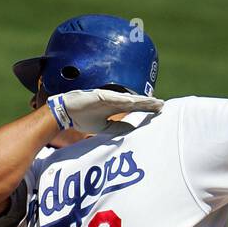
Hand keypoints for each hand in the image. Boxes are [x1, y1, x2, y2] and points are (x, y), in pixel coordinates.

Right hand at [46, 88, 163, 133]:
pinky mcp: (98, 96)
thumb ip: (119, 127)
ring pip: (127, 99)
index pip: (135, 107)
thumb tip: (133, 130)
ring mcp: (106, 97)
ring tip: (152, 102)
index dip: (147, 108)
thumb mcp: (104, 127)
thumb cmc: (83, 118)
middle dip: (148, 103)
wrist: (65, 112)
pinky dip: (123, 100)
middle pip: (135, 101)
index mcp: (115, 107)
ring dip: (139, 100)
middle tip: (162, 104)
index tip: (160, 109)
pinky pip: (112, 98)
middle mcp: (113, 100)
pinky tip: (133, 102)